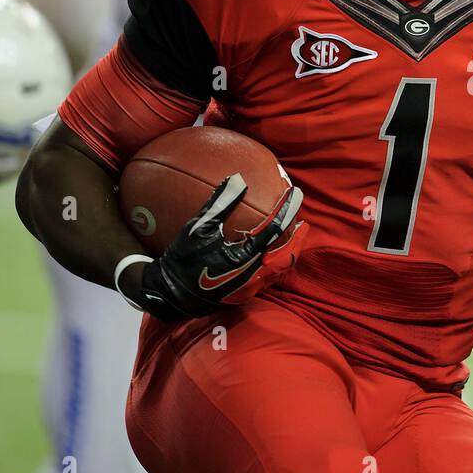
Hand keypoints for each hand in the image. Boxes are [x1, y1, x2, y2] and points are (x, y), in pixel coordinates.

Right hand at [129, 174, 305, 320]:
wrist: (170, 294)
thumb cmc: (182, 259)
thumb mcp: (198, 228)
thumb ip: (221, 204)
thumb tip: (237, 178)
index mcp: (243, 258)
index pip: (274, 230)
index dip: (287, 210)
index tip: (295, 193)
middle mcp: (252, 276)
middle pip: (287, 253)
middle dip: (297, 234)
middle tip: (303, 217)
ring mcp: (251, 287)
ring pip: (281, 266)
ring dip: (290, 247)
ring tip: (294, 232)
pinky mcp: (246, 293)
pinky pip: (271, 275)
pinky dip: (278, 259)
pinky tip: (275, 249)